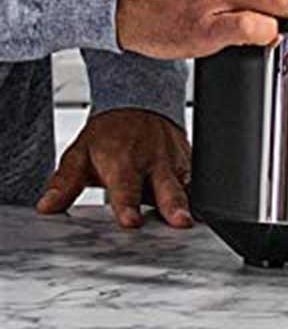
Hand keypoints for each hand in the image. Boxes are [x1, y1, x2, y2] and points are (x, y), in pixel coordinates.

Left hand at [35, 109, 191, 228]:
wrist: (139, 105)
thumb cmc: (109, 135)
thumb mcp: (80, 153)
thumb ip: (66, 183)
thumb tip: (47, 207)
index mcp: (123, 160)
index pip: (125, 187)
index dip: (128, 205)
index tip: (131, 222)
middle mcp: (153, 161)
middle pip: (166, 187)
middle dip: (173, 205)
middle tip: (180, 222)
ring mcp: (175, 163)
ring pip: (185, 186)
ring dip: (189, 204)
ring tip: (192, 222)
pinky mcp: (189, 164)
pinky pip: (195, 181)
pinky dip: (197, 197)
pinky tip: (198, 214)